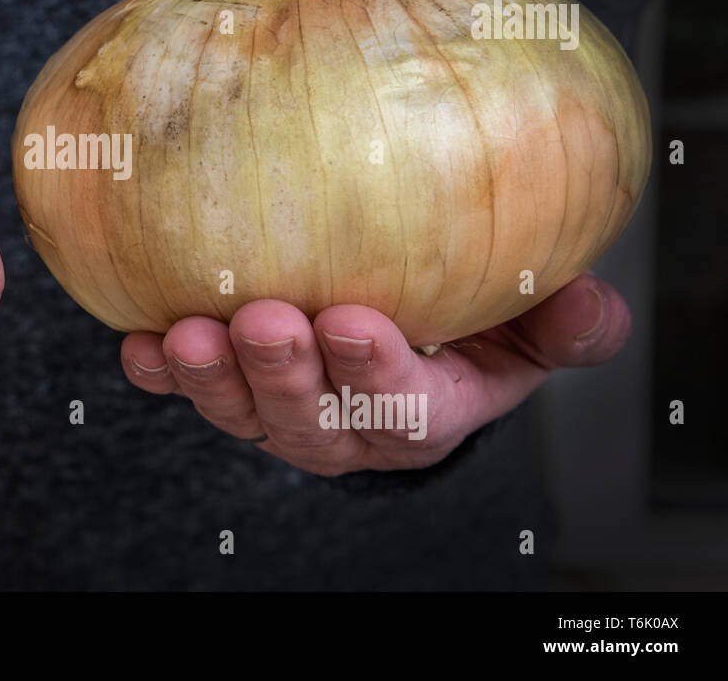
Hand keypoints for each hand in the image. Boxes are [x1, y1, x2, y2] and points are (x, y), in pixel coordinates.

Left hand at [119, 275, 629, 473]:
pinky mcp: (230, 385)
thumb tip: (590, 300)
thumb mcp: (528, 329)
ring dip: (212, 375)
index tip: (355, 324)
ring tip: (190, 332)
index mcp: (423, 413)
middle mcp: (343, 426)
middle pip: (310, 420)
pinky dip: (160, 371)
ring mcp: (278, 411)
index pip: (401, 411)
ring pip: (243, 410)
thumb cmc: (470, 329)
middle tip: (265, 321)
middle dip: (285, 374)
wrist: (405, 335)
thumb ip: (562, 326)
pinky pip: (188, 387)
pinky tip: (138, 342)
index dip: (375, 376)